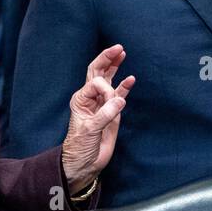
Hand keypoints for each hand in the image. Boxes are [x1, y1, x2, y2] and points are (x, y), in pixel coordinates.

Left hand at [60, 44, 134, 192]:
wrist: (84, 163)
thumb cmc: (80, 146)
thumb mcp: (90, 130)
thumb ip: (105, 114)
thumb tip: (120, 100)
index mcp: (81, 99)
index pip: (96, 81)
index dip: (107, 88)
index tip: (113, 102)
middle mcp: (91, 98)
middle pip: (98, 72)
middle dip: (107, 59)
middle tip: (118, 48)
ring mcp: (102, 104)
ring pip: (108, 80)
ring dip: (115, 67)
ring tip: (122, 53)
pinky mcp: (111, 112)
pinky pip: (119, 94)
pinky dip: (124, 86)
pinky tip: (131, 79)